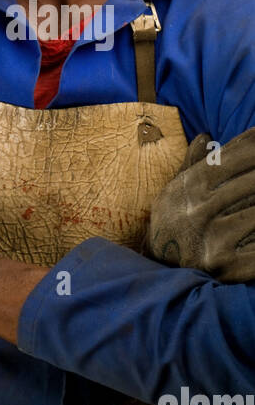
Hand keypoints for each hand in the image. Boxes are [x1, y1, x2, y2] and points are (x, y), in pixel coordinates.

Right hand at [149, 128, 254, 280]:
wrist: (159, 269)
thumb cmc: (173, 222)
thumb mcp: (174, 191)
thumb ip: (192, 163)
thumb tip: (205, 135)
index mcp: (189, 189)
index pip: (225, 161)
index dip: (249, 147)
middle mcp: (199, 211)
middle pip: (247, 184)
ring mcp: (214, 240)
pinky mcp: (228, 267)